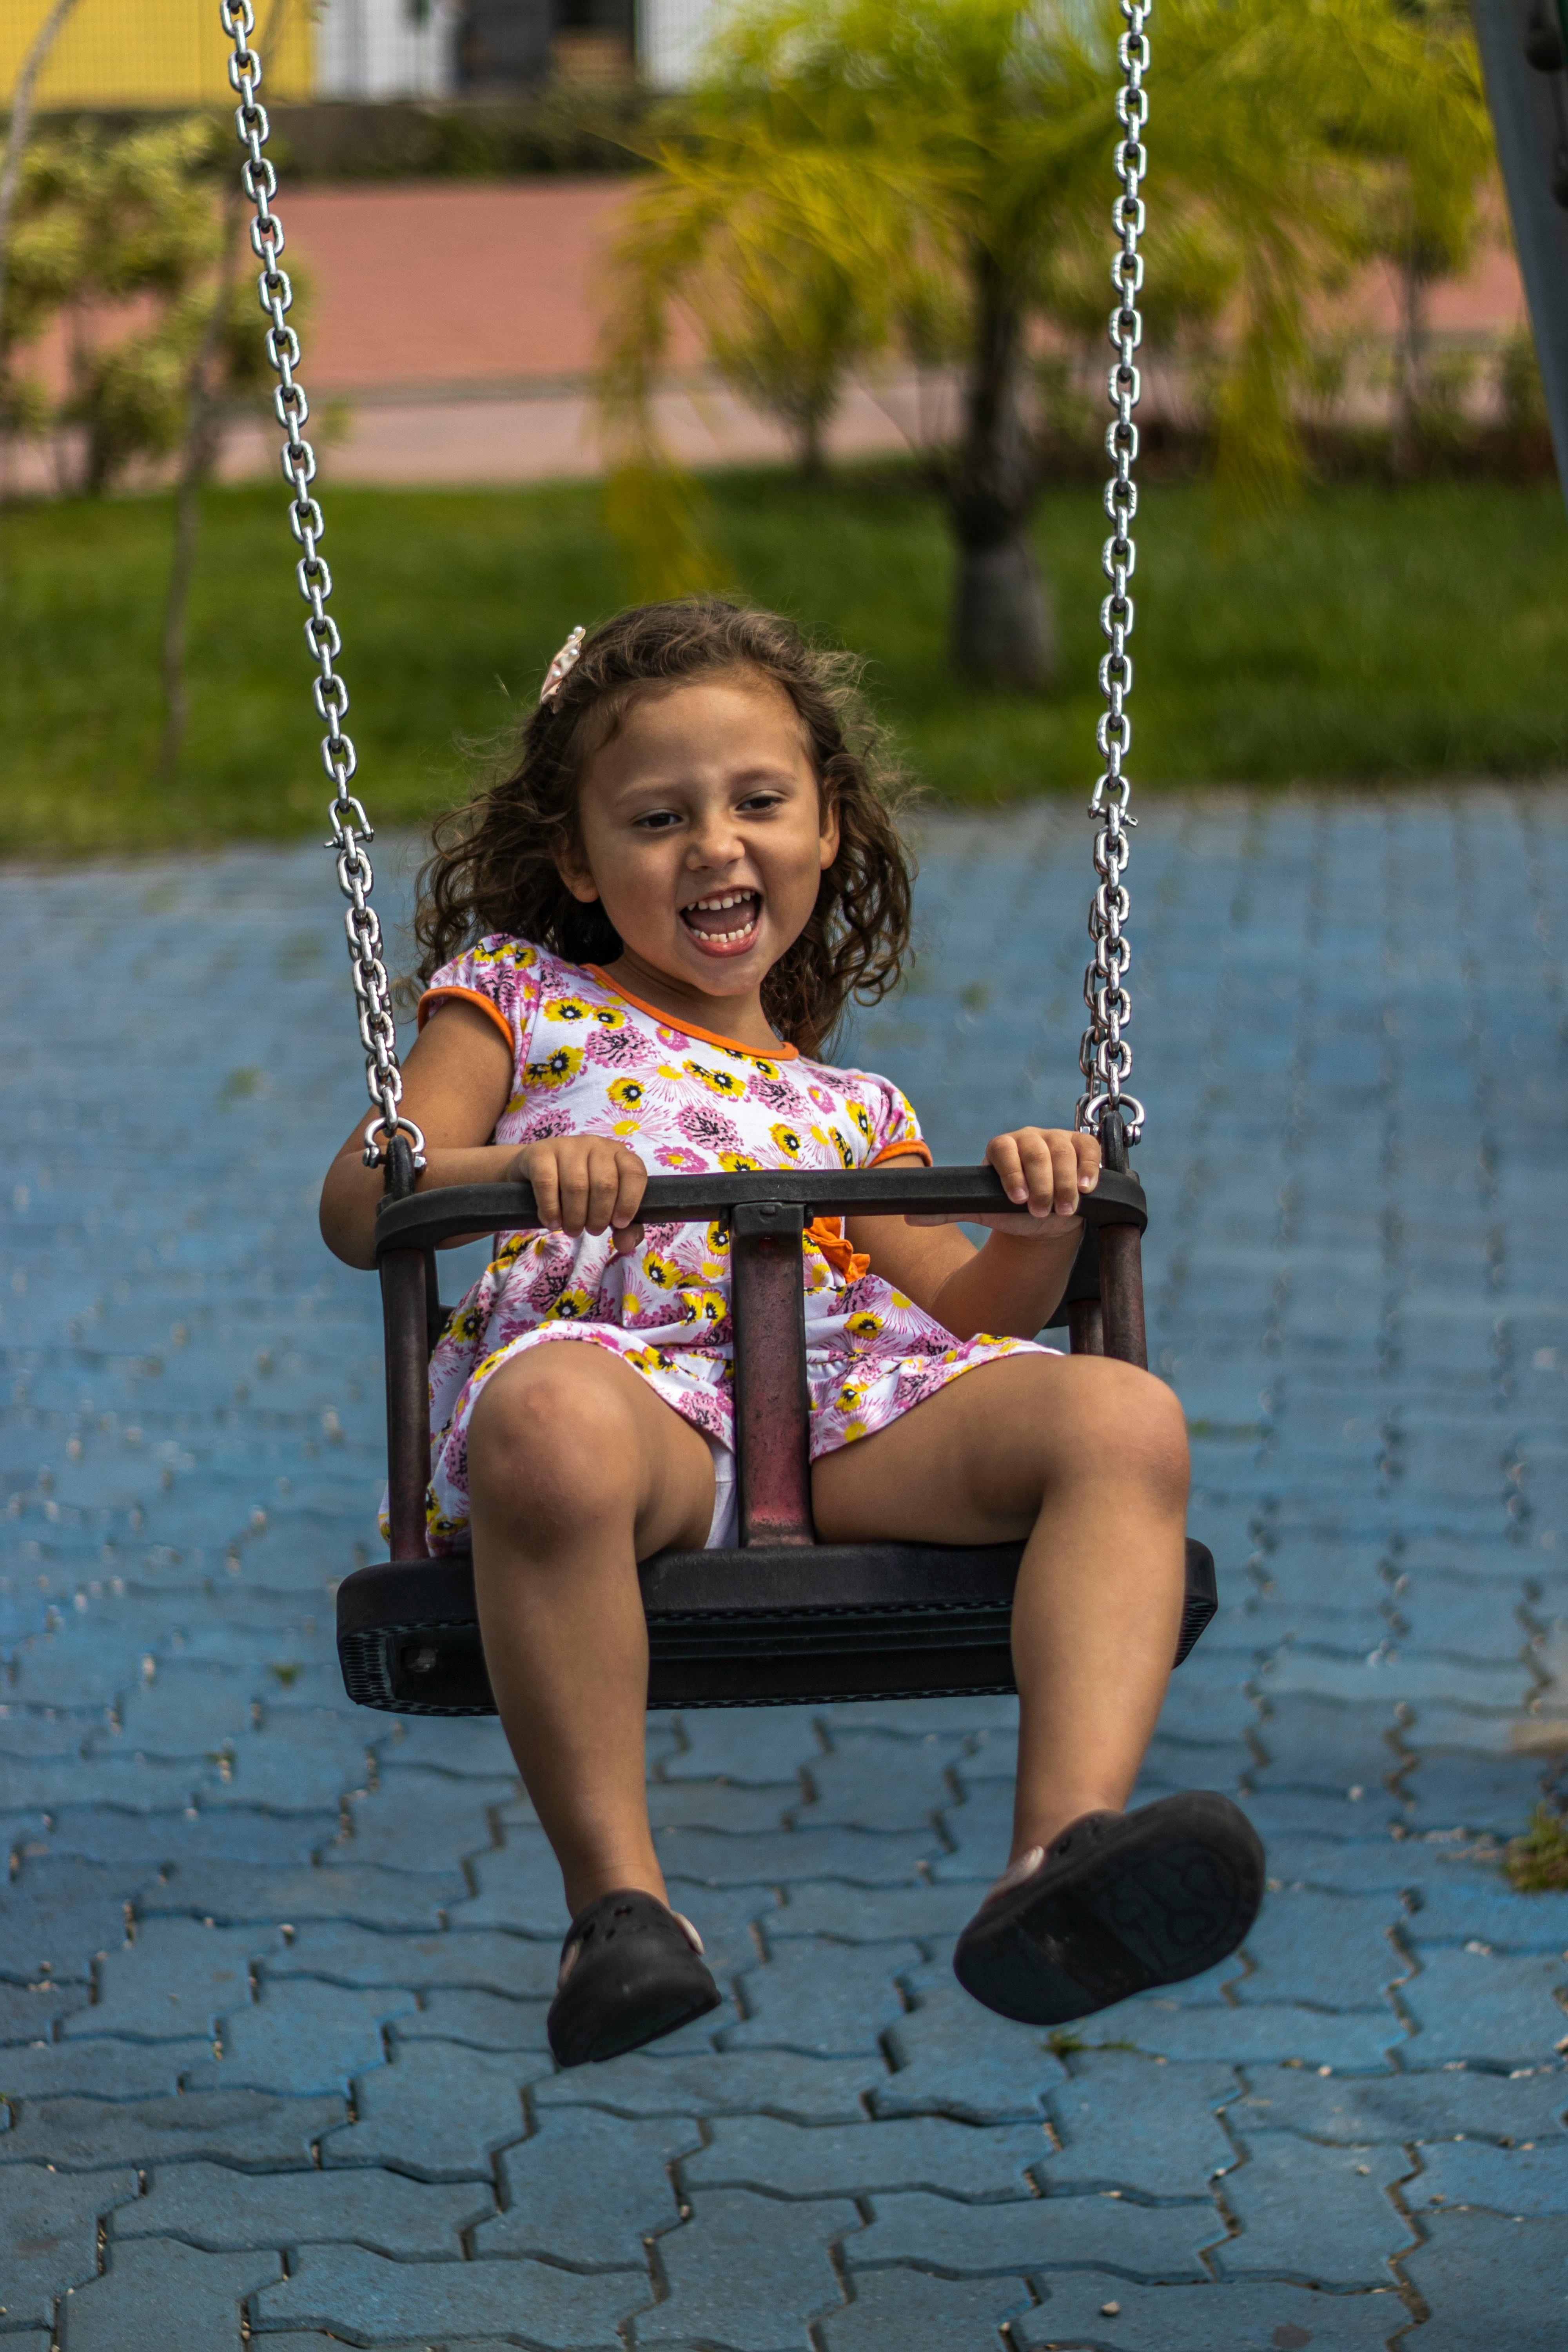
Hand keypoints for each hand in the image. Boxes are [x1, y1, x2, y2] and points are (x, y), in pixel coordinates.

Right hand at [508, 1134, 647, 1255]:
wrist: (535, 1168)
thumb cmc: (579, 1189)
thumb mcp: (606, 1205)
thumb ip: (625, 1226)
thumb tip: (626, 1245)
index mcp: (619, 1154)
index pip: (634, 1173)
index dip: (629, 1202)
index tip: (619, 1224)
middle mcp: (596, 1145)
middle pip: (605, 1184)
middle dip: (599, 1216)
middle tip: (592, 1230)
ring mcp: (568, 1146)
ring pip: (577, 1186)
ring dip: (575, 1217)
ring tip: (572, 1229)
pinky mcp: (541, 1153)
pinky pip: (547, 1183)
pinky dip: (551, 1209)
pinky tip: (552, 1222)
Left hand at [907, 1126, 1099, 1238]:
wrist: (1045, 1216)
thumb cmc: (1011, 1209)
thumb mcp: (980, 1210)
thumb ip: (948, 1211)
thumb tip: (907, 1217)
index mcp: (1001, 1147)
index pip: (1004, 1149)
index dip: (1011, 1172)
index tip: (1017, 1199)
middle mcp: (1029, 1138)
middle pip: (1037, 1152)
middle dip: (1041, 1184)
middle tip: (1041, 1211)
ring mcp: (1057, 1139)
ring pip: (1063, 1152)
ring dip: (1064, 1182)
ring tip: (1064, 1208)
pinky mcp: (1082, 1146)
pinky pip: (1088, 1149)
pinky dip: (1089, 1167)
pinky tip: (1087, 1187)